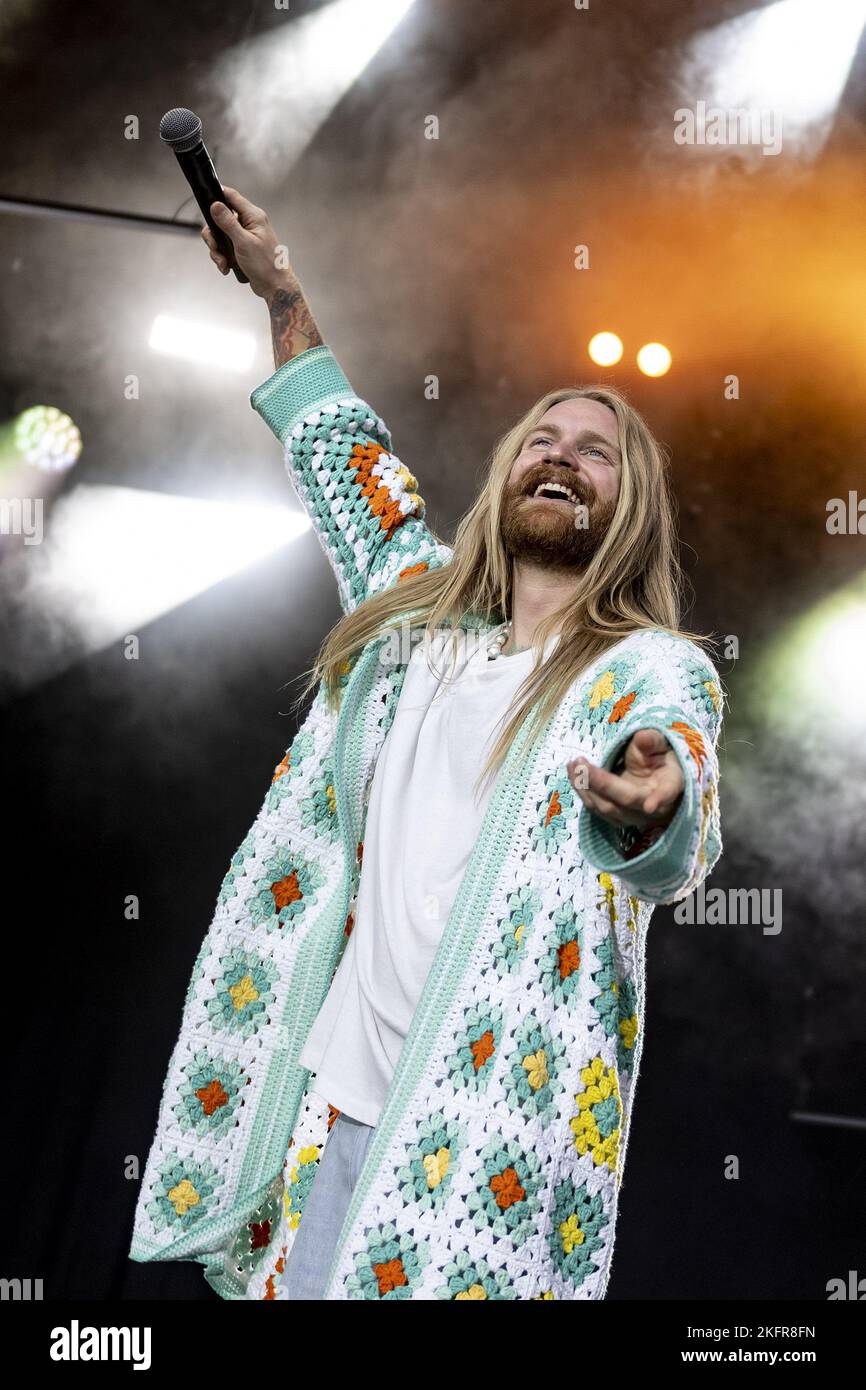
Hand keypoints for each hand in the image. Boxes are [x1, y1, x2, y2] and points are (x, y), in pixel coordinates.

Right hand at [201, 186, 294, 298]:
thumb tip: (215, 205)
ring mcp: (245, 236)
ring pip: (220, 235)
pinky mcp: (242, 248)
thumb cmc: (266, 265)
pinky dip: (223, 257)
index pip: (231, 196)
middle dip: (214, 235)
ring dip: (217, 250)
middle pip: (221, 218)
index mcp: (253, 216)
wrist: (275, 286)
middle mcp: (249, 223)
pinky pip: (225, 248)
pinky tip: (227, 266)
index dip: (217, 196)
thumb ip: (228, 222)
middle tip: (216, 247)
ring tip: (223, 262)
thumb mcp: (243, 242)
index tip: (206, 201)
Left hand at [567, 729, 683, 830]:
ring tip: (573, 764)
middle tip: (580, 762)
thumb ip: (652, 741)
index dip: (660, 799)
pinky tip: (573, 772)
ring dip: (585, 787)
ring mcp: (634, 816)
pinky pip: (596, 807)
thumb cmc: (660, 757)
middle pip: (625, 800)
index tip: (650, 806)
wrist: (655, 775)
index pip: (667, 792)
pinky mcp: (616, 817)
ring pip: (606, 807)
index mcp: (671, 785)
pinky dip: (582, 791)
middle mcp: (653, 807)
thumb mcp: (660, 744)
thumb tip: (642, 737)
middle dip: (600, 783)